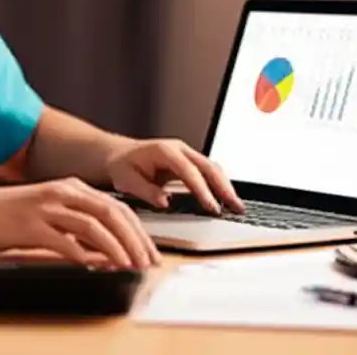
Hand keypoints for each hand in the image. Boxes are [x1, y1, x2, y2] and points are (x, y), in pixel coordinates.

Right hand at [0, 177, 160, 268]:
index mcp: (70, 187)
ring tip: (128, 267)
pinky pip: (63, 241)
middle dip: (134, 240)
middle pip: (111, 213)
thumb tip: (105, 250)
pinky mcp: (29, 226)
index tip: (150, 252)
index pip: (115, 206)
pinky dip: (83, 255)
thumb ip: (75, 226)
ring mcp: (45, 207)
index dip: (138, 230)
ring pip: (93, 226)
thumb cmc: (7, 215)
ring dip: (115, 248)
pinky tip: (93, 267)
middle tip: (148, 262)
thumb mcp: (47, 212)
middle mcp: (61, 192)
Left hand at [106, 138, 244, 214]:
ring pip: (213, 168)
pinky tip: (226, 199)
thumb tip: (166, 202)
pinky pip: (209, 171)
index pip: (189, 171)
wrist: (119, 155)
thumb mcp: (126, 180)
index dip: (203, 190)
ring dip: (226, 186)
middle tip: (236, 207)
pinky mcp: (189, 162)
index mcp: (165, 151)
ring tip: (237, 207)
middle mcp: (179, 149)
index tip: (212, 207)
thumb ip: (146, 191)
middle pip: (209, 166)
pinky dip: (219, 184)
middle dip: (224, 187)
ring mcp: (186, 154)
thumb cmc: (122, 166)